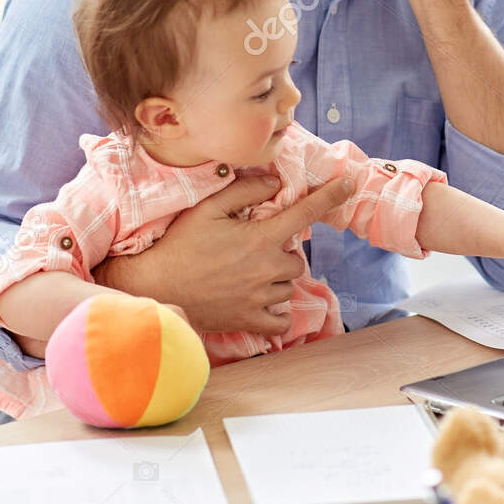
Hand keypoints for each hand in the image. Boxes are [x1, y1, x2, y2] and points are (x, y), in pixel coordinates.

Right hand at [91, 175, 354, 335]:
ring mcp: (260, 298)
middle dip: (282, 253)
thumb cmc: (178, 244)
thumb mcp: (207, 208)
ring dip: (277, 280)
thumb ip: (244, 191)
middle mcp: (266, 269)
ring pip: (288, 287)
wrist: (154, 286)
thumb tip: (275, 182)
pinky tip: (259, 301)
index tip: (350, 184)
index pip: (304, 213)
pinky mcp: (249, 321)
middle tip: (253, 250)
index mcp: (259, 238)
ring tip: (247, 275)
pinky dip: (277, 312)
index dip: (330, 196)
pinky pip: (281, 321)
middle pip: (296, 259)